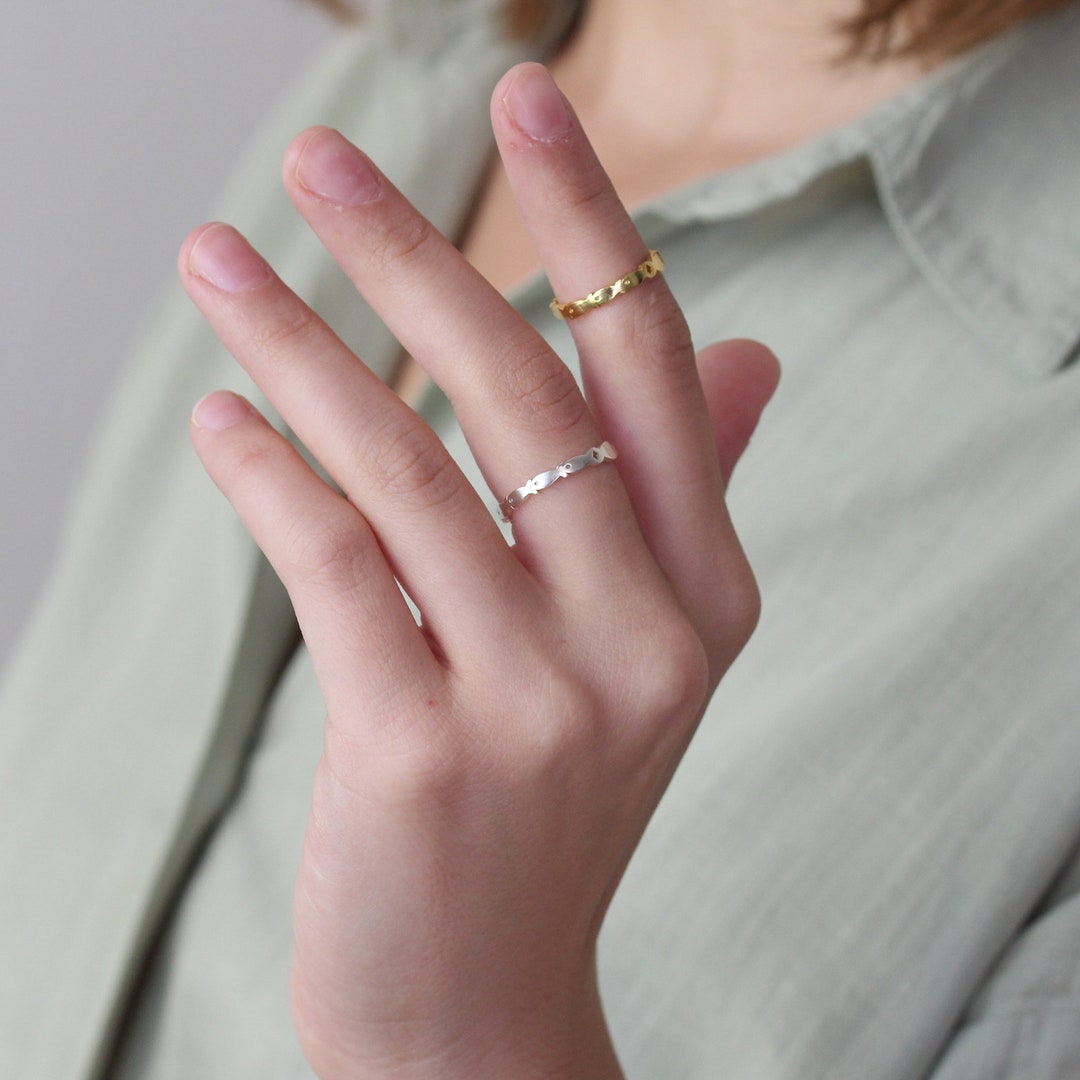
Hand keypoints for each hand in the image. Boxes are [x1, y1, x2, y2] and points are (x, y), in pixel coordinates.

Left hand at [182, 62, 777, 1079]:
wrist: (486, 999)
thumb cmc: (553, 798)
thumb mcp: (647, 652)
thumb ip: (690, 494)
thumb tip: (754, 348)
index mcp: (709, 594)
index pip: (651, 364)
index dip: (590, 217)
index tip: (529, 93)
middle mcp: (644, 637)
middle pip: (524, 392)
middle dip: (414, 252)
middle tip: (319, 156)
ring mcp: (540, 700)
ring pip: (406, 467)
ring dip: (298, 347)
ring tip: (215, 263)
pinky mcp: (421, 753)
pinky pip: (333, 565)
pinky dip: (266, 473)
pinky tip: (222, 417)